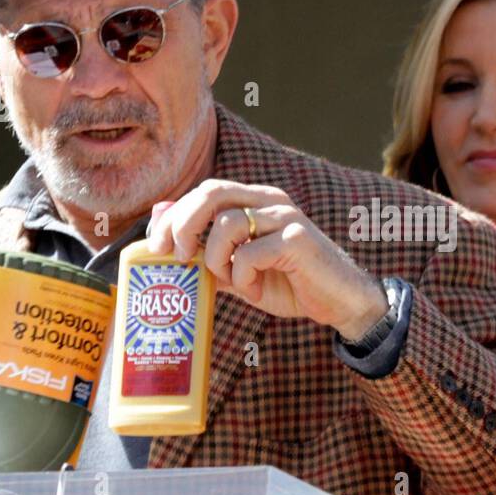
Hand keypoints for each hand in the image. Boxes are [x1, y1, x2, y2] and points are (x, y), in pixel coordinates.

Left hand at [145, 179, 387, 338]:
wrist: (340, 302)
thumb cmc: (291, 285)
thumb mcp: (242, 271)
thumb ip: (211, 256)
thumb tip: (167, 249)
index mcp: (256, 201)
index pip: (206, 192)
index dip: (174, 214)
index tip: (155, 244)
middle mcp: (270, 201)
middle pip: (211, 193)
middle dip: (182, 225)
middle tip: (174, 256)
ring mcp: (285, 217)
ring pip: (225, 224)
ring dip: (216, 261)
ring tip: (233, 282)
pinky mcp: (297, 240)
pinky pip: (249, 254)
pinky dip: (243, 277)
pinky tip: (255, 290)